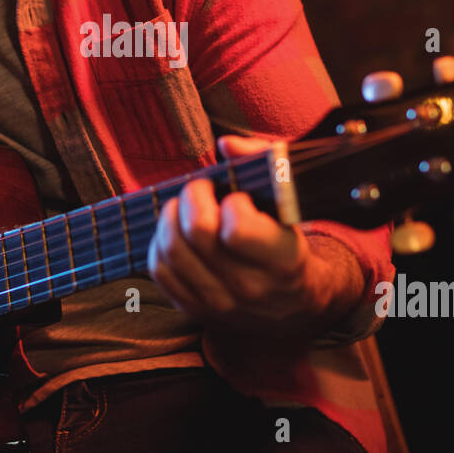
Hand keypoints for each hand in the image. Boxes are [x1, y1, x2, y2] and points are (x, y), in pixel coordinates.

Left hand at [147, 135, 335, 341]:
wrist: (294, 302)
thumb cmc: (288, 238)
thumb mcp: (291, 201)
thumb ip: (265, 162)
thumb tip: (226, 144)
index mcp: (283, 261)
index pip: (237, 231)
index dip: (233, 203)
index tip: (239, 198)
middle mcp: (250, 287)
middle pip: (197, 233)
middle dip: (193, 196)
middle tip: (201, 188)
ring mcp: (220, 304)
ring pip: (172, 251)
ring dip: (170, 216)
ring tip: (183, 206)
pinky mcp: (194, 309)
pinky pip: (160, 271)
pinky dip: (159, 243)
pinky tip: (174, 230)